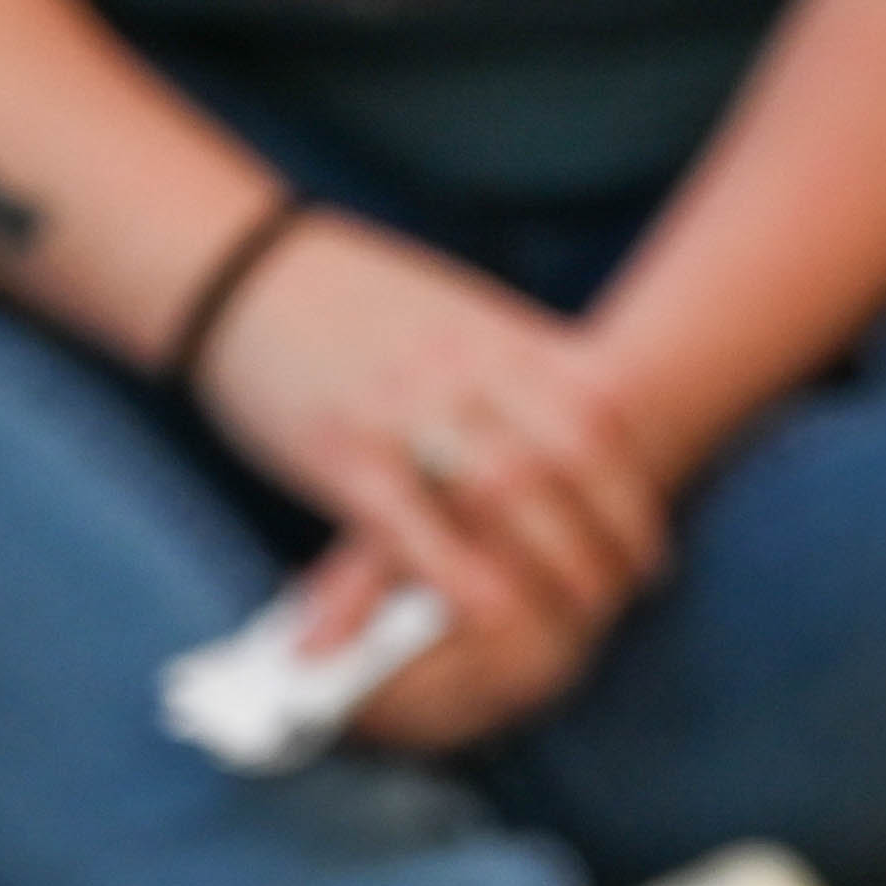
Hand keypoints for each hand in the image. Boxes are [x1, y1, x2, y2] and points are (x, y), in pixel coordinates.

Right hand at [187, 212, 671, 752]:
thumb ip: (519, 358)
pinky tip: (491, 618)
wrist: (237, 266)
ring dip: (554, 564)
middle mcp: (462, 366)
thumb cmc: (353, 295)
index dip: (634, 492)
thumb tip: (590, 410)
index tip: (648, 547)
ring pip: (507, 494)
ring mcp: (403, 407)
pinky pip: (416, 527)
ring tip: (575, 616)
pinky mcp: (343, 452)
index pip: (600, 415)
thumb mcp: (455, 309)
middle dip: (608, 540)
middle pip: (568, 460)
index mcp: (496, 332)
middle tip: (621, 594)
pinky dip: (461, 578)